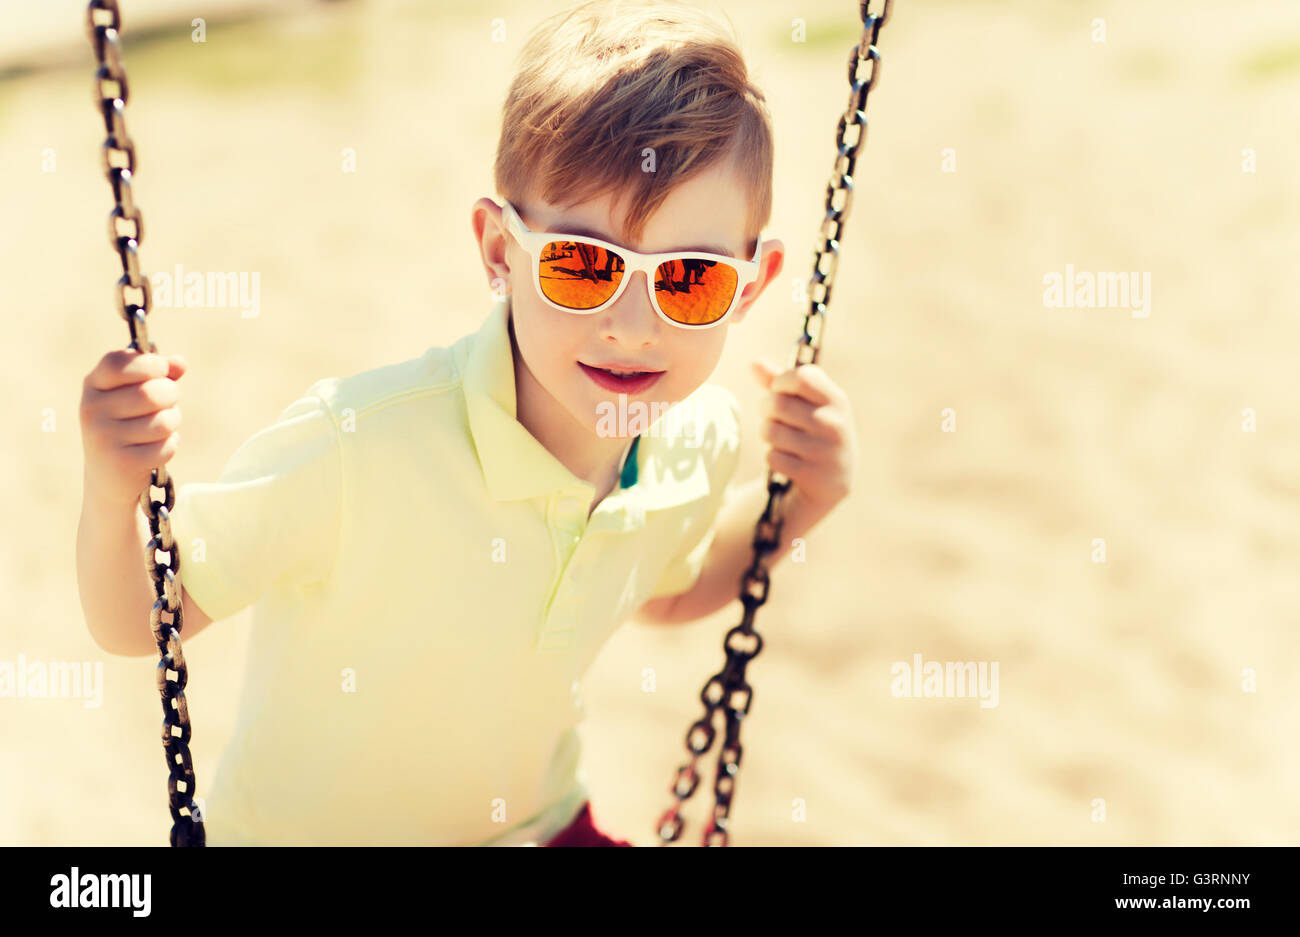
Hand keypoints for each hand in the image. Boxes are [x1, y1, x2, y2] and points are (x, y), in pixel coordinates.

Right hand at [80, 348, 187, 506]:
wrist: (110, 477)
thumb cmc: (130, 424)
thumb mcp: (138, 394)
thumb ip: (159, 374)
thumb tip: (180, 363)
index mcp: (93, 385)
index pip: (118, 362)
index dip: (149, 363)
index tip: (162, 370)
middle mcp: (92, 409)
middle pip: (151, 393)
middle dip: (171, 395)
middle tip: (168, 403)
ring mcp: (103, 437)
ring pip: (164, 421)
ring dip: (172, 422)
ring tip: (160, 428)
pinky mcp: (121, 463)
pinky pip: (166, 446)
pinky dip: (169, 446)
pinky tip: (155, 450)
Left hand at [750, 358, 854, 510]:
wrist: (835, 480)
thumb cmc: (815, 431)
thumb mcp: (807, 404)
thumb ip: (779, 381)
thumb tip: (753, 363)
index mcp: (836, 400)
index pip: (801, 377)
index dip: (781, 382)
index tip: (780, 392)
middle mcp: (834, 424)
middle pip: (778, 403)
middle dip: (766, 409)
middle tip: (774, 417)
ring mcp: (825, 451)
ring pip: (770, 431)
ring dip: (767, 434)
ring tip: (780, 438)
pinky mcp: (812, 475)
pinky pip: (772, 458)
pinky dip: (773, 458)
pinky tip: (787, 460)